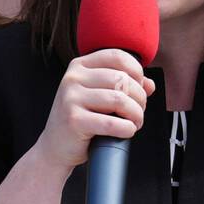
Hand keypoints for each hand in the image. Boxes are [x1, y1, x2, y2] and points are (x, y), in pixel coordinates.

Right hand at [36, 48, 154, 173]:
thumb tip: (149, 84)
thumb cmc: (80, 120)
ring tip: (135, 123)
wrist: (55, 147)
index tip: (140, 88)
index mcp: (79, 66)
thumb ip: (122, 86)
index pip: (117, 56)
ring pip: (119, 100)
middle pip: (121, 79)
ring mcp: (71, 98)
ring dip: (136, 114)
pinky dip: (126, 128)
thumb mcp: (98, 97)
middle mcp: (73, 78)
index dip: (136, 71)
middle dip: (139, 98)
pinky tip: (127, 131)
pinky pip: (111, 123)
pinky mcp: (73, 120)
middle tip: (139, 112)